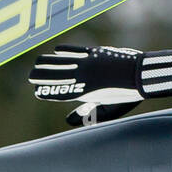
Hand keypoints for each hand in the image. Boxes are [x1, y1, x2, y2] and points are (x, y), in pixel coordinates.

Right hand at [28, 44, 144, 125]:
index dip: (48, 92)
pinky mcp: (95, 52)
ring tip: (37, 62)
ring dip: (48, 62)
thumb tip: (68, 120)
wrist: (141, 75)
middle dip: (42, 76)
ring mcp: (88, 62)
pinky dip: (65, 50)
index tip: (37, 92)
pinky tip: (56, 50)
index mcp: (87, 92)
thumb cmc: (127, 96)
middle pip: (57, 75)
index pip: (61, 92)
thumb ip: (88, 113)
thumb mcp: (108, 110)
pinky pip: (76, 50)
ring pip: (62, 61)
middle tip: (30, 76)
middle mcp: (84, 76)